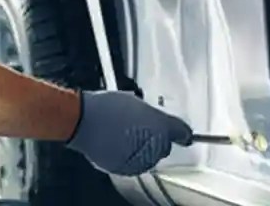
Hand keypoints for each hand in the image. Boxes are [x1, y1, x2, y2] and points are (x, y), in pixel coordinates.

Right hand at [64, 90, 192, 175]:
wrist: (84, 121)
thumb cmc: (106, 108)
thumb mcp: (135, 101)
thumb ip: (153, 114)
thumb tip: (161, 120)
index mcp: (160, 126)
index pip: (181, 132)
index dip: (183, 133)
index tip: (186, 135)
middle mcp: (153, 145)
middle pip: (164, 146)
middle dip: (156, 138)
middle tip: (139, 126)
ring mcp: (139, 159)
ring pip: (149, 156)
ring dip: (142, 148)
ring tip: (124, 133)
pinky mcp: (124, 168)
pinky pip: (133, 163)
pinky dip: (129, 155)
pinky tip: (117, 142)